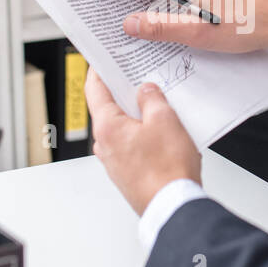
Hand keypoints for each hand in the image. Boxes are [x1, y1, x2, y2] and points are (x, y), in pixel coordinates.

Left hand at [86, 71, 200, 215]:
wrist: (173, 206)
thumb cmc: (168, 170)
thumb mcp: (165, 120)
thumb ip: (152, 99)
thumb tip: (146, 91)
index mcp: (107, 127)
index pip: (94, 90)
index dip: (98, 71)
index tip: (101, 60)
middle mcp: (105, 145)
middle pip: (108, 109)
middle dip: (123, 92)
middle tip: (136, 77)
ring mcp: (114, 161)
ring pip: (121, 128)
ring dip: (134, 115)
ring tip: (156, 106)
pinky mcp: (126, 173)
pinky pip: (130, 145)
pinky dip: (140, 134)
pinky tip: (160, 132)